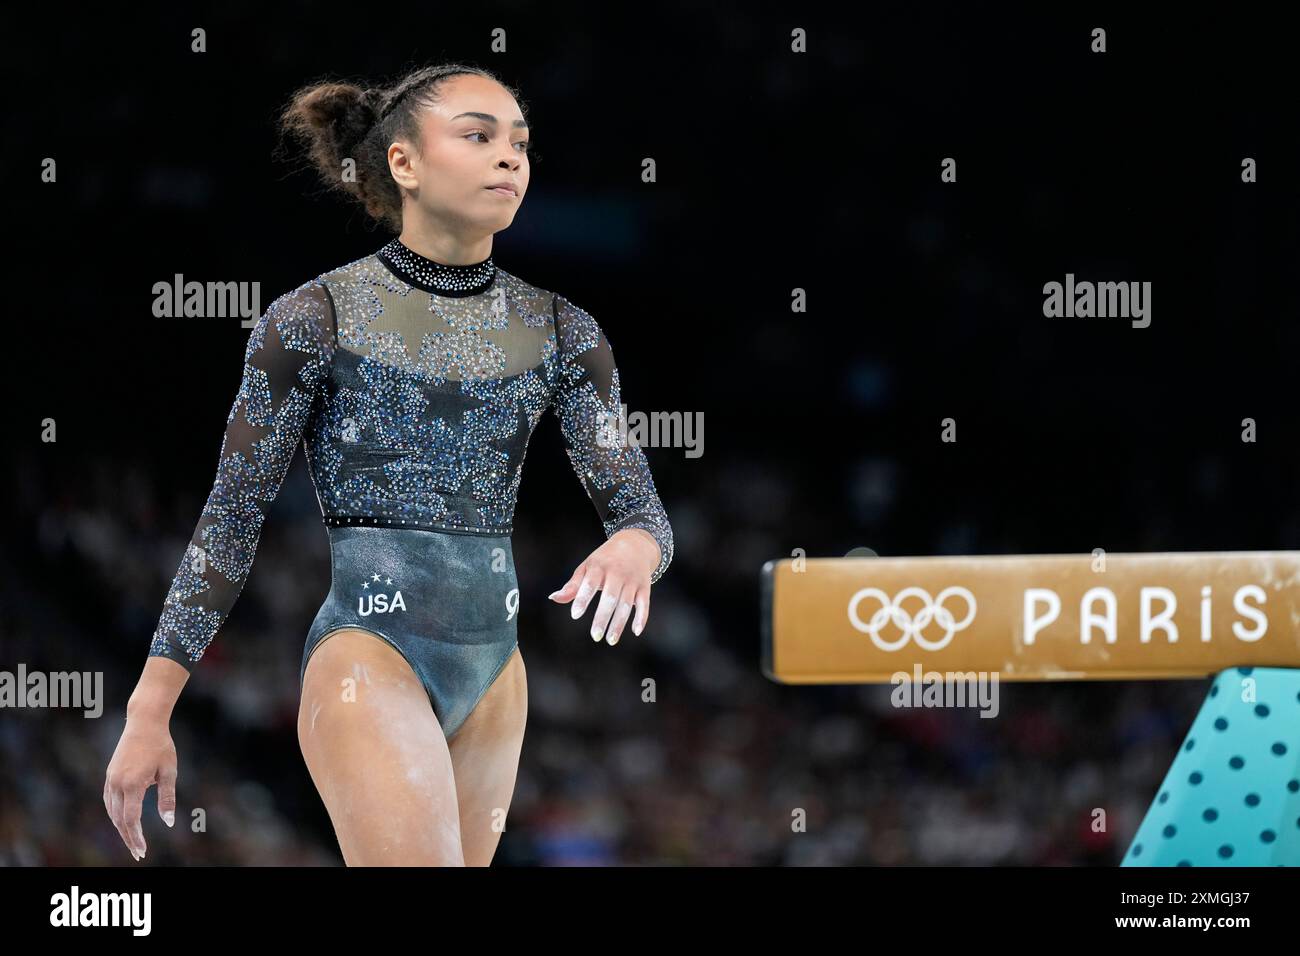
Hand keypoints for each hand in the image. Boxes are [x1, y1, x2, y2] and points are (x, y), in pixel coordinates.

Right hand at [104, 714, 178, 860]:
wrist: (144, 723)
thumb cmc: (161, 745)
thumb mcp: (169, 771)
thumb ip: (167, 797)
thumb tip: (168, 822)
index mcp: (133, 784)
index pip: (131, 819)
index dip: (136, 837)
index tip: (142, 851)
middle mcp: (117, 783)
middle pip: (119, 819)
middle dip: (128, 838)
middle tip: (138, 853)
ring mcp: (110, 779)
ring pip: (111, 811)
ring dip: (120, 828)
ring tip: (132, 840)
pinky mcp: (109, 775)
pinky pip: (109, 800)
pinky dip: (115, 814)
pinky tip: (122, 821)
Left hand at [548, 528, 660, 644]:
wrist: (635, 544)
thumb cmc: (605, 559)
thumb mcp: (587, 566)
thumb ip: (572, 585)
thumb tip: (554, 598)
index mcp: (599, 566)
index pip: (590, 583)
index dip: (582, 599)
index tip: (575, 615)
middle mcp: (617, 573)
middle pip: (610, 597)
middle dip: (603, 617)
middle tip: (595, 636)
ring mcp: (632, 580)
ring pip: (626, 604)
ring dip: (619, 623)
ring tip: (610, 640)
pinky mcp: (645, 587)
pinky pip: (644, 604)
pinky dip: (641, 618)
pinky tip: (635, 631)